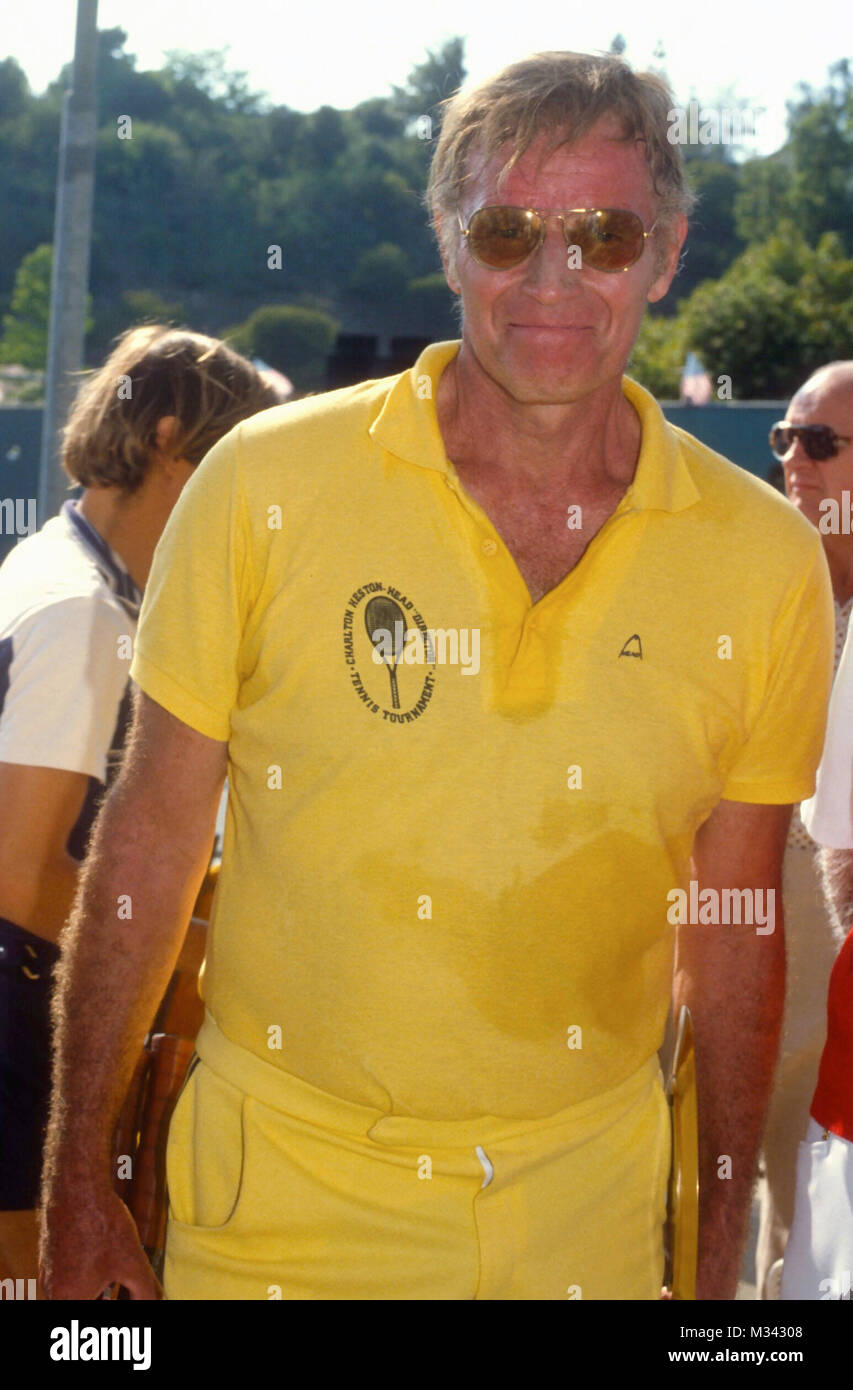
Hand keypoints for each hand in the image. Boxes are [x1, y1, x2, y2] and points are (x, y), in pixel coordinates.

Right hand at [40, 1184, 162, 1299]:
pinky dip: (82, 1275)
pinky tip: (100, 1257)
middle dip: (102, 1300)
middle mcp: (51, 1290)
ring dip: (93, 1290)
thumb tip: (153, 1305)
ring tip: (112, 1277)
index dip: (109, 1306)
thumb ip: (144, 1293)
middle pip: (80, 1304)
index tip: (117, 1297)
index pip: (84, 1325)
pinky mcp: (47, 1257)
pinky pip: (65, 1277)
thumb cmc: (103, 1225)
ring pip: (71, 1293)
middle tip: (117, 1291)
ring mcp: (46, 1273)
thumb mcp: (133, 1262)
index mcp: (68, 1299)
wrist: (78, 1187)